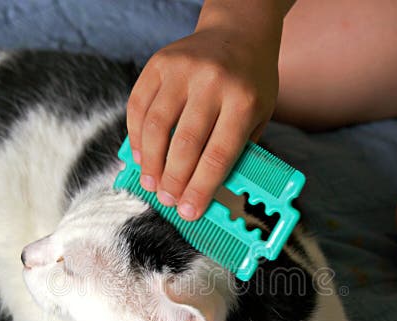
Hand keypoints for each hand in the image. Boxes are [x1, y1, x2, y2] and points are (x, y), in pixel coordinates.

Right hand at [126, 1, 288, 220]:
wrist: (238, 32)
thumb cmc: (251, 82)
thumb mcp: (259, 115)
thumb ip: (237, 149)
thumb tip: (207, 192)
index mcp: (243, 100)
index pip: (218, 155)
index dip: (201, 188)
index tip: (189, 212)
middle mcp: (211, 82)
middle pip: (185, 144)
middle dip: (173, 180)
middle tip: (167, 201)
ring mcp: (182, 70)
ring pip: (156, 126)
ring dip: (151, 163)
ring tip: (151, 184)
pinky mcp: (158, 64)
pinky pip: (139, 106)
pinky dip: (137, 136)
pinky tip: (141, 156)